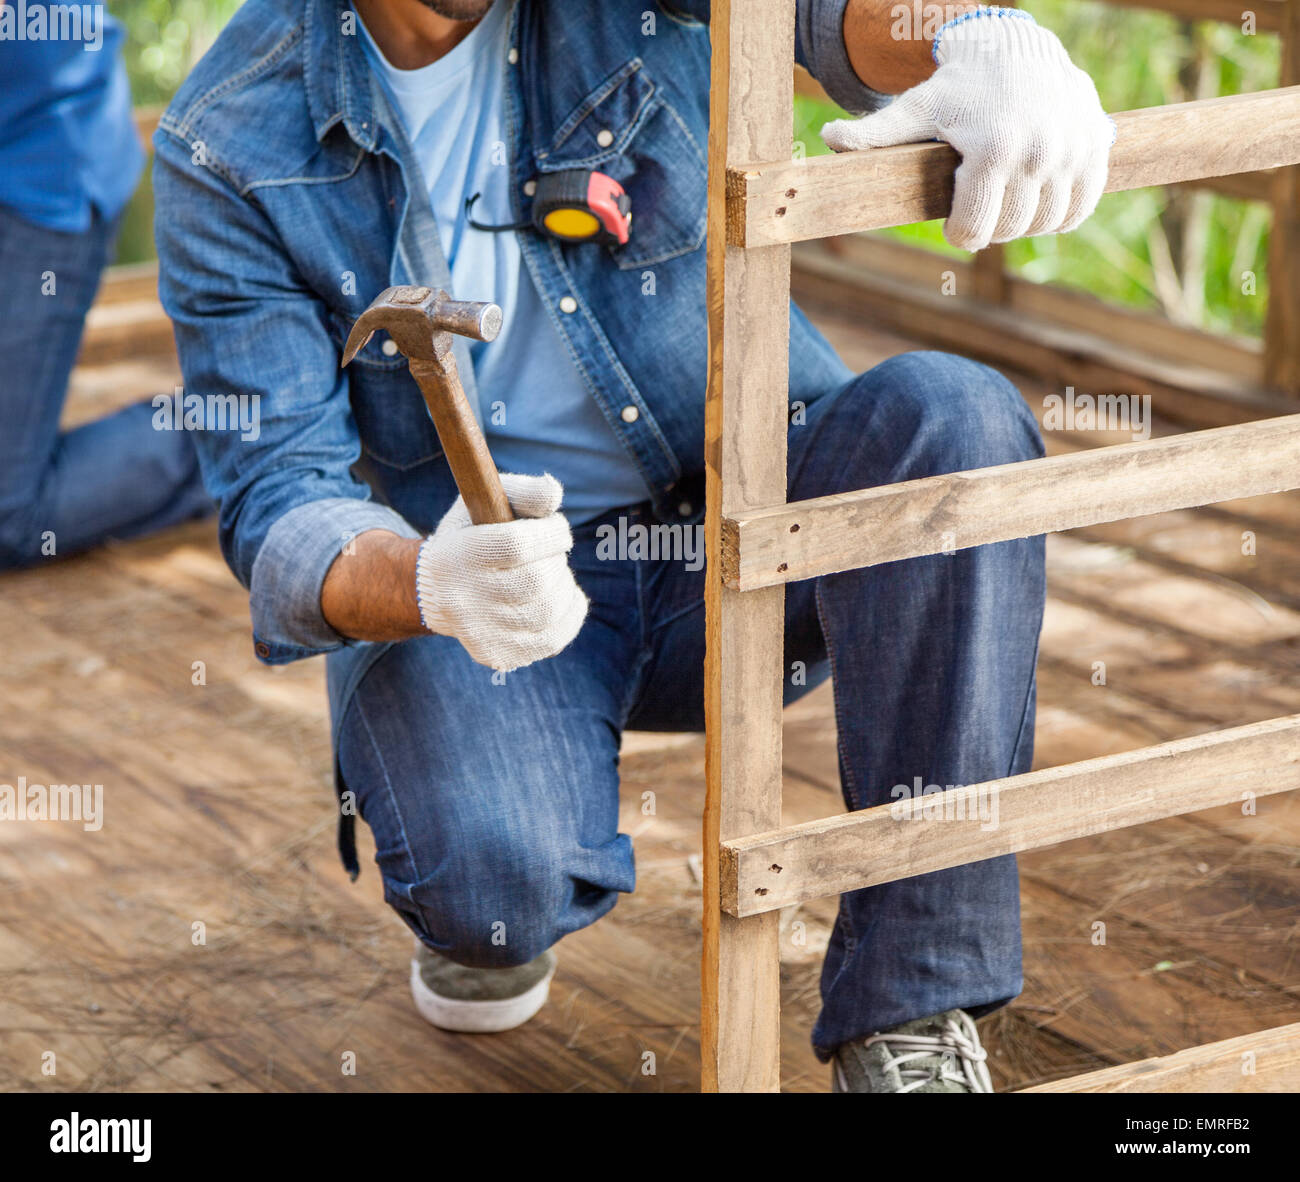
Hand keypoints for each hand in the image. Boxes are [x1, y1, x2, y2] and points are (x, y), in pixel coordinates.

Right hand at [415, 472, 587, 671]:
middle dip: (556, 560)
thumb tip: (554, 494)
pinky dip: (569, 615)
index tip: (557, 528)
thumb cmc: (470, 536)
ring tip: (551, 574)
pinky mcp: (496, 655)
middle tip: (550, 554)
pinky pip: (553, 640)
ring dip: (563, 587)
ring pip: (548, 612)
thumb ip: (524, 491)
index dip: (551, 533)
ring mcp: (480, 632)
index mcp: (459, 554)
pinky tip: (558, 599)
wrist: (431, 591)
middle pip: (536, 581)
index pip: (517, 545)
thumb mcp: (484, 502)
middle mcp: (464, 597)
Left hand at [821, 8, 1112, 251]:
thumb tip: (827, 138)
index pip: (974, 231)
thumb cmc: (957, 89)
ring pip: (1045, 224)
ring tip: (1006, 202)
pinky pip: (1079, 209)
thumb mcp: (914, 109)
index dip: (959, 234)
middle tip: (978, 209)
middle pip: (1009, 230)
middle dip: (989, 228)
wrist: (1017, 50)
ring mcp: (1072, 151)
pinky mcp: (1097, 149)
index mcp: (992, 149)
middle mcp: (1038, 151)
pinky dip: (1060, 216)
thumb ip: (875, 133)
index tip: (954, 222)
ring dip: (1023, 224)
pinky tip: (1039, 202)